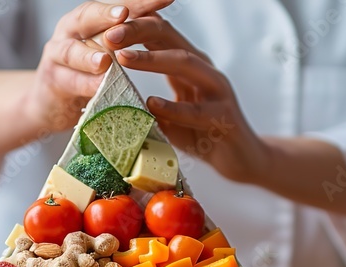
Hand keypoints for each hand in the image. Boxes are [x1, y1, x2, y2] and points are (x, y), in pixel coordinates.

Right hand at [24, 1, 173, 131]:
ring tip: (105, 60)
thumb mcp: (105, 50)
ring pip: (72, 51)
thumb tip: (159, 24)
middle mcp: (71, 30)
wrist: (52, 102)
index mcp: (89, 19)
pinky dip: (85, 84)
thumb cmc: (85, 72)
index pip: (116, 5)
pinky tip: (98, 86)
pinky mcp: (52, 80)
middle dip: (107, 15)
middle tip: (124, 14)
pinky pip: (70, 81)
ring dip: (89, 56)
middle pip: (88, 17)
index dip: (138, 2)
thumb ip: (124, 37)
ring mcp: (57, 54)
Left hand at [104, 16, 266, 183]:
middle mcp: (204, 70)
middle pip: (170, 37)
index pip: (159, 34)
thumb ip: (148, 103)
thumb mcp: (171, 115)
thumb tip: (112, 100)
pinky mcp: (224, 116)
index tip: (103, 30)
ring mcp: (217, 90)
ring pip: (184, 63)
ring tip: (123, 58)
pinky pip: (196, 110)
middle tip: (108, 35)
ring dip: (151, 59)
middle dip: (137, 32)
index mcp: (189, 65)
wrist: (243, 160)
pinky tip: (152, 104)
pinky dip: (173, 107)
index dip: (132, 28)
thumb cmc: (203, 135)